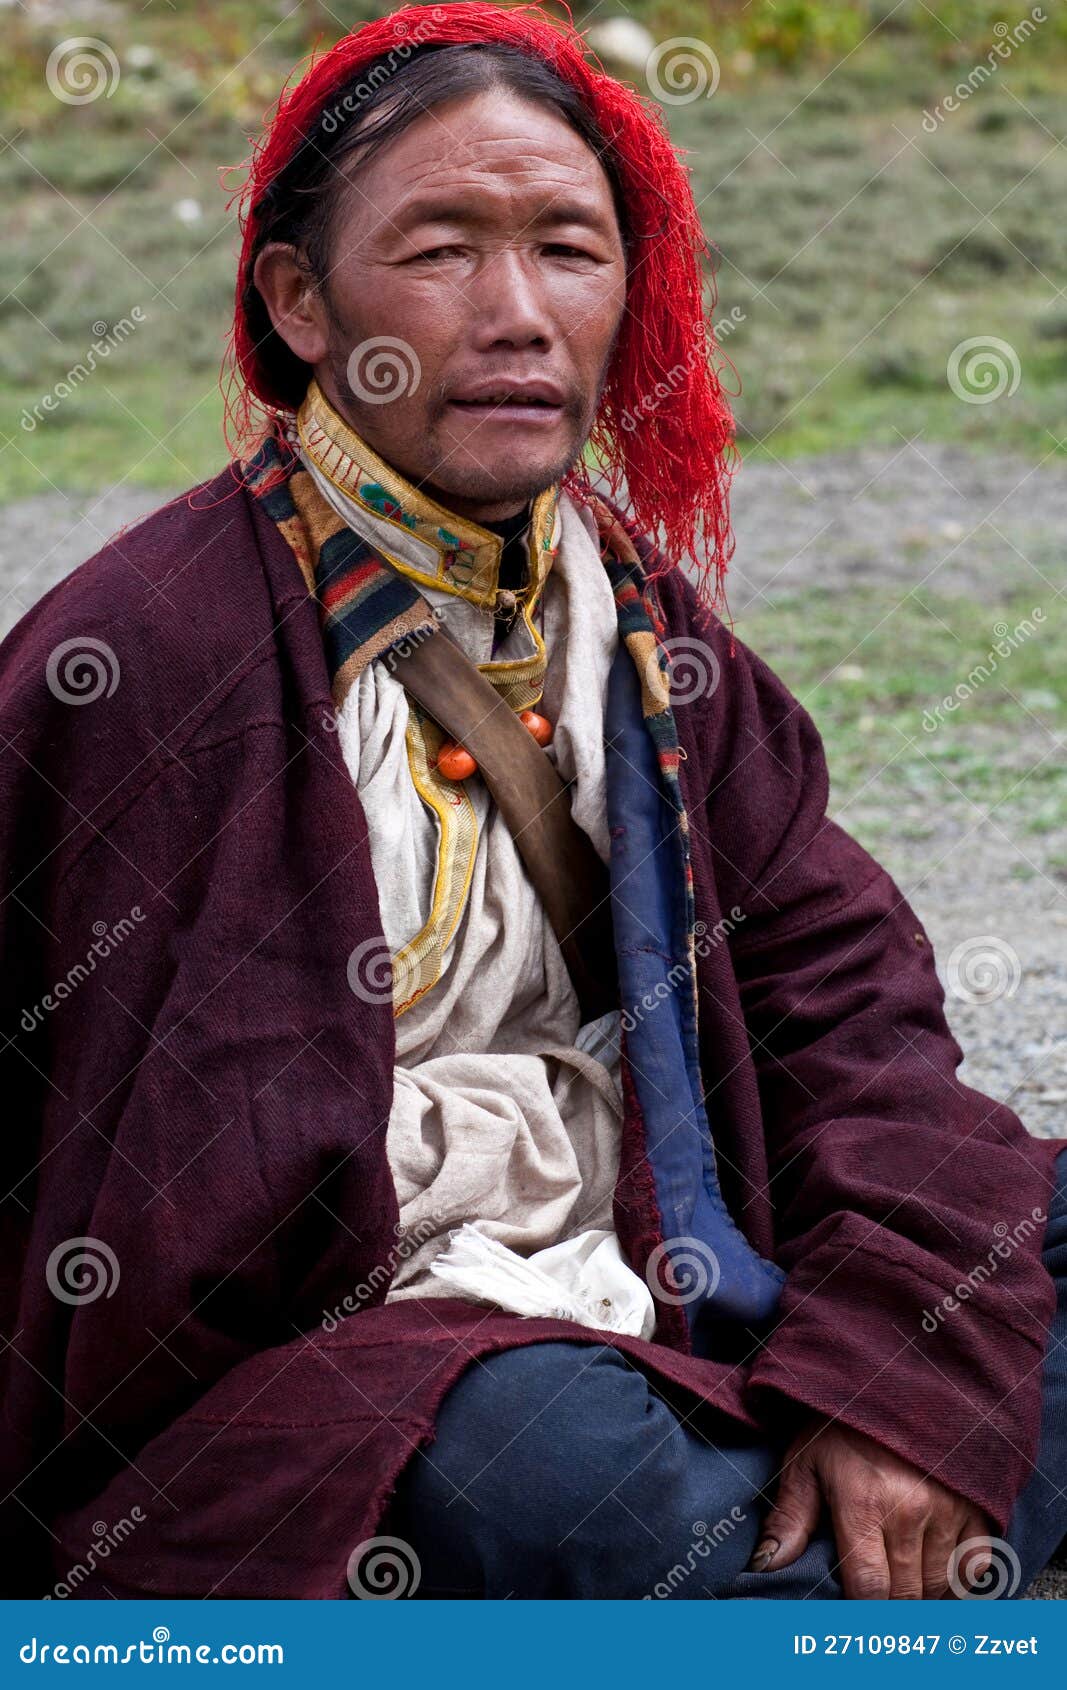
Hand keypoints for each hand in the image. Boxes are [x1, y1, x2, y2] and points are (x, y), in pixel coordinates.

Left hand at [748, 1414, 993, 1597]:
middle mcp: (909, 1510)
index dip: (862, 1611)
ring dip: (921, 1593)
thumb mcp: (805, 1460)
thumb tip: (764, 1565)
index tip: (853, 1610)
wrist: (893, 1378)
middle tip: (874, 1595)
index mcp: (863, 1503)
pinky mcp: (973, 1503)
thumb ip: (789, 1517)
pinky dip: (958, 1578)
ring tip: (900, 1583)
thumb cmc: (841, 1422)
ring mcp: (947, 1508)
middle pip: (906, 1594)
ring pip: (940, 1584)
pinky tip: (935, 1572)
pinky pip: (975, 1564)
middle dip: (888, 1604)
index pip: (870, 1589)